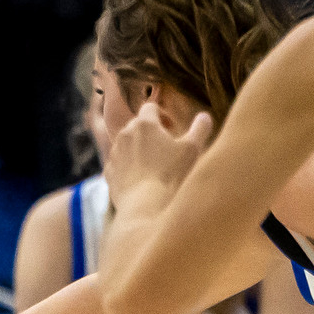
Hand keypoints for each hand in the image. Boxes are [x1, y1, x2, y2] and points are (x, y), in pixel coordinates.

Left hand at [106, 103, 212, 219]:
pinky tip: (141, 179)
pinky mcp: (109, 172)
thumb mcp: (193, 149)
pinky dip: (128, 167)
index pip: (150, 107)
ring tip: (153, 165)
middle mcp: (125, 134)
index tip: (171, 127)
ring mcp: (114, 153)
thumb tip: (204, 116)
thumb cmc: (171, 175)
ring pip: (126, 144)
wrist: (145, 206)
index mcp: (145, 124)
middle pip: (137, 125)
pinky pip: (119, 164)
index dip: (162, 114)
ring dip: (138, 149)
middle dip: (150, 132)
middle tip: (164, 147)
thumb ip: (200, 128)